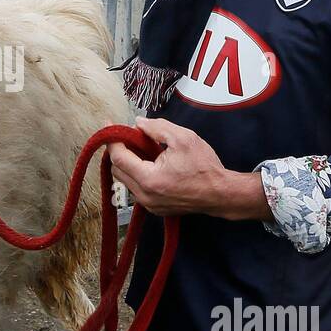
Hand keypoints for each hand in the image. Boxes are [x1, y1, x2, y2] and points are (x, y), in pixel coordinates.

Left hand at [109, 116, 269, 220]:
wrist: (221, 194)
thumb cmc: (205, 167)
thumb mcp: (183, 138)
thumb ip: (156, 128)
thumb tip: (137, 123)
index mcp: (149, 179)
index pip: (118, 157)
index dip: (112, 139)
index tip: (109, 124)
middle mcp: (145, 196)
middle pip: (117, 170)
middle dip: (120, 150)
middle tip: (130, 135)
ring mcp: (149, 204)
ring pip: (125, 180)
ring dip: (128, 162)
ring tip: (143, 148)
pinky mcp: (155, 208)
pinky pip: (136, 188)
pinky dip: (137, 173)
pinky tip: (150, 163)